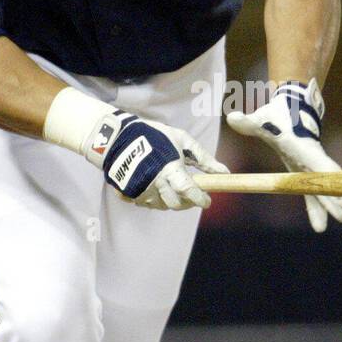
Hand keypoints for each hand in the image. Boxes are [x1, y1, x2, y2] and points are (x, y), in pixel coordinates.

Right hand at [85, 109, 226, 209]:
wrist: (117, 137)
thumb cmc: (153, 135)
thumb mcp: (182, 140)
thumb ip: (203, 158)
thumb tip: (224, 172)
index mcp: (169, 168)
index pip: (188, 190)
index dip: (200, 199)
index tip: (207, 201)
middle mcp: (154, 183)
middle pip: (175, 204)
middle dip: (187, 203)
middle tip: (192, 195)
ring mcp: (140, 191)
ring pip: (161, 206)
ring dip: (171, 200)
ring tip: (173, 187)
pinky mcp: (128, 194)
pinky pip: (146, 204)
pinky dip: (154, 199)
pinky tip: (157, 188)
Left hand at [225, 79, 341, 232]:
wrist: (291, 110)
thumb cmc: (278, 116)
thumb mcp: (262, 119)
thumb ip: (248, 122)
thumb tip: (233, 118)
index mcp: (303, 147)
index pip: (320, 162)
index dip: (329, 175)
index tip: (338, 183)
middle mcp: (312, 158)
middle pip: (326, 180)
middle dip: (336, 195)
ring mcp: (311, 167)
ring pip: (322, 189)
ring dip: (331, 205)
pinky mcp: (307, 173)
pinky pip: (313, 193)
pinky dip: (318, 207)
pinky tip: (321, 224)